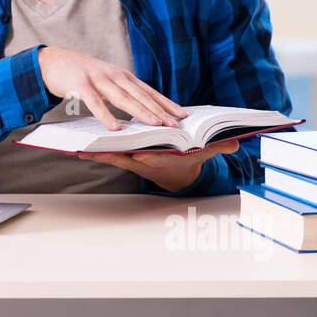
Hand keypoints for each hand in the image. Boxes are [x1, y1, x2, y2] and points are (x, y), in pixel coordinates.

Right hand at [36, 46, 186, 129]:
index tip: (182, 114)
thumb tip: (141, 108)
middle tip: (175, 125)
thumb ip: (121, 91)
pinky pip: (96, 103)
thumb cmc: (82, 74)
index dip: (166, 103)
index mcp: (122, 76)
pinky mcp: (81, 86)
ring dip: (140, 112)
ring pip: (123, 99)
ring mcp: (98, 80)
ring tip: (155, 125)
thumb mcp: (106, 79)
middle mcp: (114, 76)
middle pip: (141, 95)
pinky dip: (106, 116)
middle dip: (160, 110)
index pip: (149, 91)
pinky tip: (115, 127)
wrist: (53, 61)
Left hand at [77, 139, 238, 193]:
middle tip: (97, 150)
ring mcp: (134, 160)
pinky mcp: (126, 157)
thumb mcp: (203, 154)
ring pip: (115, 157)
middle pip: (129, 157)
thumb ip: (217, 148)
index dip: (147, 155)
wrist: (176, 173)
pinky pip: (109, 155)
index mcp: (164, 157)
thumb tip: (237, 143)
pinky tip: (79, 150)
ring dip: (98, 154)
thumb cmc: (188, 158)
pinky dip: (95, 153)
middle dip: (114, 154)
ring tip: (81, 150)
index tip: (139, 152)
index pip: (155, 156)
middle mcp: (147, 160)